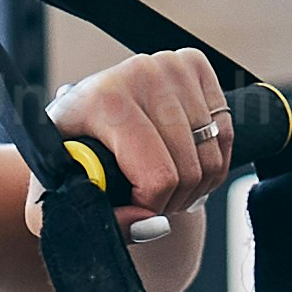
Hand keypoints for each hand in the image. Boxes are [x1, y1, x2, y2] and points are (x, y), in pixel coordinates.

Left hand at [45, 47, 240, 232]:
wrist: (80, 117)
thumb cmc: (71, 156)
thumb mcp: (66, 195)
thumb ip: (104, 220)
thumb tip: (152, 225)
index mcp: (104, 101)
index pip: (157, 175)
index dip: (151, 207)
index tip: (134, 211)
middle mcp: (139, 73)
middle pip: (187, 170)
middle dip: (172, 200)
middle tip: (150, 202)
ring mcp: (171, 66)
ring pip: (210, 157)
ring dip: (193, 186)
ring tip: (164, 185)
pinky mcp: (194, 65)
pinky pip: (226, 134)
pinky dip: (211, 163)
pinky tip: (185, 165)